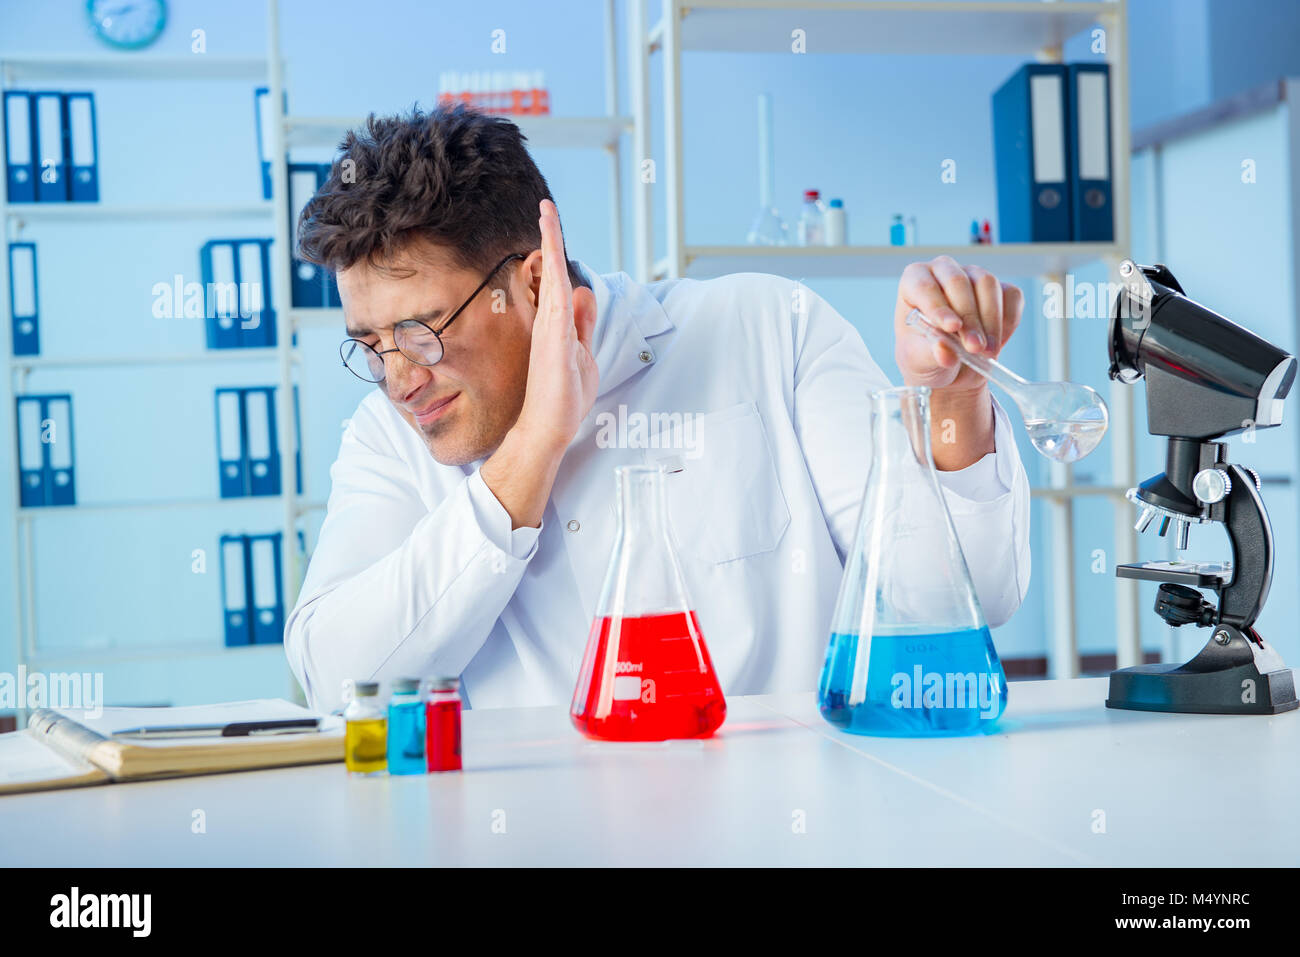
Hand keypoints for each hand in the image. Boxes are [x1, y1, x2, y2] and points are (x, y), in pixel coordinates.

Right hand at [514, 198, 598, 451]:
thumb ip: (583, 323)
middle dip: (550, 238)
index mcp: (557, 324)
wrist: (549, 428)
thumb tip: (583, 291)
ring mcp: (549, 333)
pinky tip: (555, 260)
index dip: (556, 251)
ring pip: (550, 281)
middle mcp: (549, 323)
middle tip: (546, 206)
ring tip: (548, 218)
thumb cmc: (562, 396)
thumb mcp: (583, 352)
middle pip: (551, 272)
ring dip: (551, 249)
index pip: (557, 280)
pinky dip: (555, 281)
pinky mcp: (553, 346)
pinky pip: (555, 307)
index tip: (551, 223)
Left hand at [894, 255, 1022, 395]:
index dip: (939, 307)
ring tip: (986, 352)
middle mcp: (942, 271)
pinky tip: (997, 343)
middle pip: (958, 282)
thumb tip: (944, 352)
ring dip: (990, 321)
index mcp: (913, 282)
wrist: (950, 369)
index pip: (924, 287)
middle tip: (974, 348)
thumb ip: (931, 354)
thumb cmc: (926, 357)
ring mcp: (973, 275)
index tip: (951, 329)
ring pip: (987, 284)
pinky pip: (1011, 296)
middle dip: (969, 318)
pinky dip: (1008, 322)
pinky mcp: (1000, 287)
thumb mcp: (921, 361)